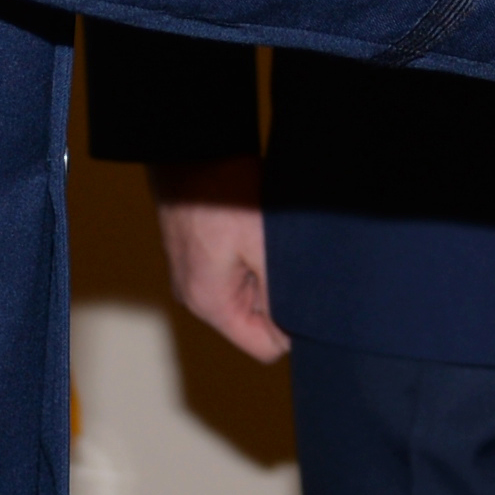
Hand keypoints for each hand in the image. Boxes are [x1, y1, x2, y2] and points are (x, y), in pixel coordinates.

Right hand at [151, 156, 285, 361]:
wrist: (189, 146)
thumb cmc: (224, 191)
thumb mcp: (264, 247)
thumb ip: (280, 296)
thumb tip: (298, 331)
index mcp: (210, 304)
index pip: (265, 348)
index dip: (292, 328)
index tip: (305, 292)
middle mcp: (196, 298)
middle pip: (256, 321)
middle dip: (278, 295)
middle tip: (283, 255)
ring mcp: (194, 276)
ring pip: (249, 294)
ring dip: (265, 272)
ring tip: (266, 238)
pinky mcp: (197, 256)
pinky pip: (237, 271)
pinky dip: (252, 255)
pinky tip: (254, 228)